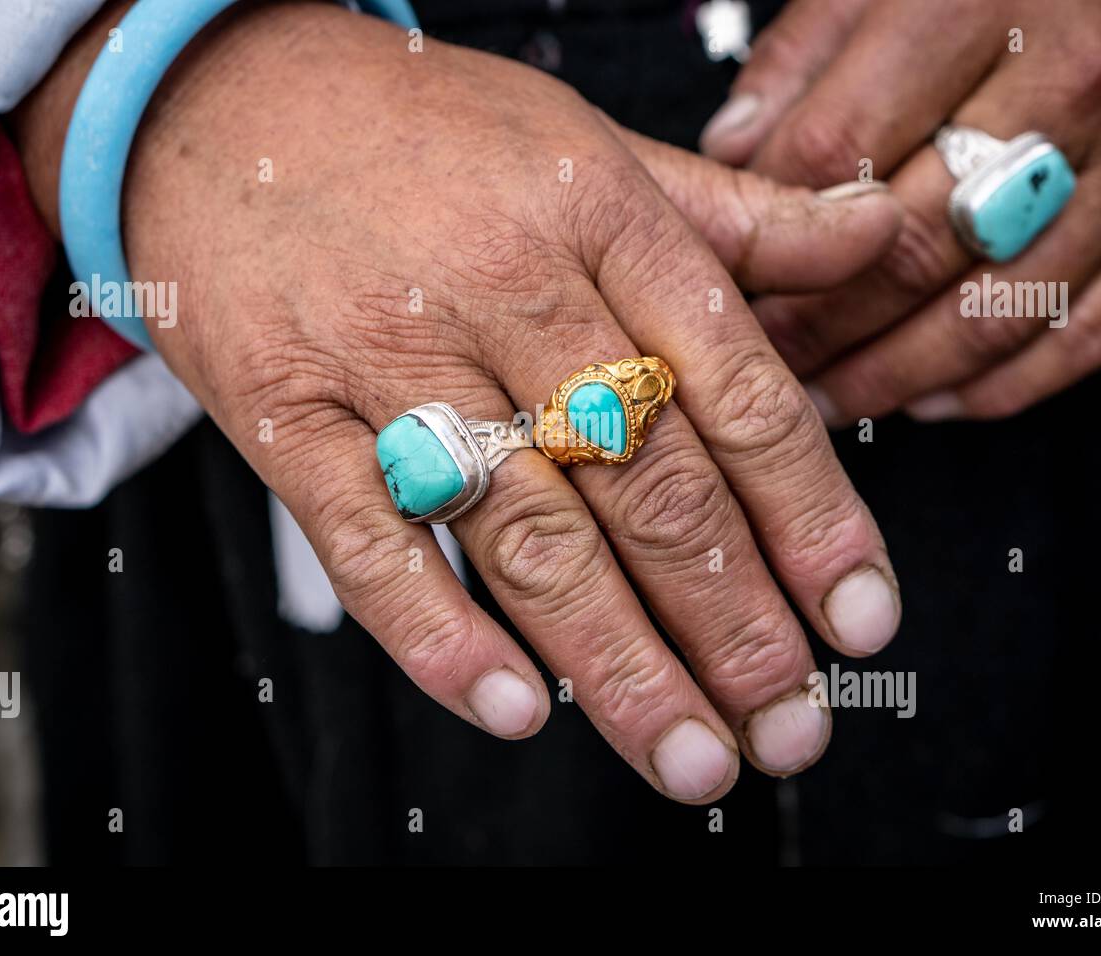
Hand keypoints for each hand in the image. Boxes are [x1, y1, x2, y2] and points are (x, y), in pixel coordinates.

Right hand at [17, 2, 904, 801]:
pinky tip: (516, 708)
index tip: (858, 619)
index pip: (739, 395)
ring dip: (620, 662)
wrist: (225, 99)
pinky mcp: (290, 415)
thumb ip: (739, 215)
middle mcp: (508, 295)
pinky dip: (441, 634)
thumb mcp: (595, 146)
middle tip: (787, 727)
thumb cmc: (424, 132)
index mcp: (604, 224)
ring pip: (527, 535)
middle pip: (649, 488)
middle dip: (733, 624)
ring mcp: (391, 361)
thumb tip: (875, 232)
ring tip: (689, 754)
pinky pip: (369, 540)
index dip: (812, 519)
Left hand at [701, 0, 1100, 421]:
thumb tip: (736, 147)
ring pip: (992, 312)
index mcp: (983, 4)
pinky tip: (930, 399)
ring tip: (828, 400)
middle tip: (762, 361)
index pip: (839, 151)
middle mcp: (1072, 88)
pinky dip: (998, 386)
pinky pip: (1083, 334)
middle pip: (911, 249)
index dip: (768, 230)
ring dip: (893, 376)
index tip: (729, 275)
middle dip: (818, 325)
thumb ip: (810, 49)